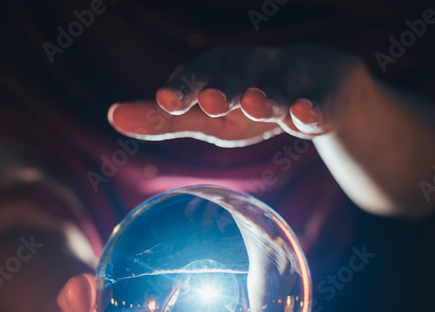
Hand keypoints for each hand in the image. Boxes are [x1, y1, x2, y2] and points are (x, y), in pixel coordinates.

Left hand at [108, 45, 364, 146]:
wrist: (322, 88)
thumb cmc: (249, 103)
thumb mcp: (208, 116)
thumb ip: (163, 119)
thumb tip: (111, 116)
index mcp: (220, 70)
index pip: (197, 76)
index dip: (182, 87)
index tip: (164, 99)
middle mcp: (253, 68)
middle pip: (236, 77)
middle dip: (222, 87)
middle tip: (208, 101)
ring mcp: (291, 81)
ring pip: (276, 88)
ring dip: (265, 95)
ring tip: (253, 103)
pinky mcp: (323, 98)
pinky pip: (317, 103)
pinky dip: (311, 108)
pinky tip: (304, 116)